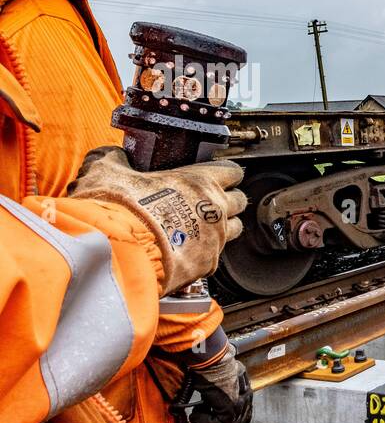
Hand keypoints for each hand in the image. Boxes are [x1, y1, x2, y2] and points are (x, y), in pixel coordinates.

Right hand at [69, 147, 246, 293]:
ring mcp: (215, 239)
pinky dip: (205, 253)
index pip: (232, 171)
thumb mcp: (107, 171)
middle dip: (229, 200)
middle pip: (239, 201)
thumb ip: (115, 160)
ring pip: (234, 229)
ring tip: (201, 228)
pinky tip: (187, 252)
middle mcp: (214, 209)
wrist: (116, 251)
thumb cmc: (116, 210)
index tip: (220, 175)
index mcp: (199, 181)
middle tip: (209, 202)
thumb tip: (113, 157)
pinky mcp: (207, 265)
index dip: (227, 173)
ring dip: (223, 227)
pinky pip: (216, 257)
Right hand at [184, 345, 253, 422]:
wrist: (208, 359)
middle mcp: (246, 395)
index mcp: (244, 388)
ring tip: (196, 414)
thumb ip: (215, 396)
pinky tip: (195, 414)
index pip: (245, 412)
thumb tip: (207, 408)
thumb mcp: (214, 383)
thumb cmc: (206, 366)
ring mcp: (240, 402)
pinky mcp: (231, 407)